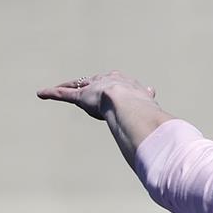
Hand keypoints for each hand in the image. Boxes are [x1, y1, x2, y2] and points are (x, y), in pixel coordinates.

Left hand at [37, 71, 155, 119]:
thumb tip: (171, 132)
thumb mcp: (152, 114)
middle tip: (87, 88)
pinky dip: (52, 94)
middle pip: (97, 82)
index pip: (119, 83)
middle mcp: (109, 81)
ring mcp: (94, 88)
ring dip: (69, 88)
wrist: (129, 103)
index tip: (118, 88)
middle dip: (92, 85)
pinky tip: (41, 93)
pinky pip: (64, 94)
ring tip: (59, 89)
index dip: (117, 87)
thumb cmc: (144, 111)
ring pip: (78, 86)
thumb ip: (157, 122)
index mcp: (127, 84)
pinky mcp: (81, 96)